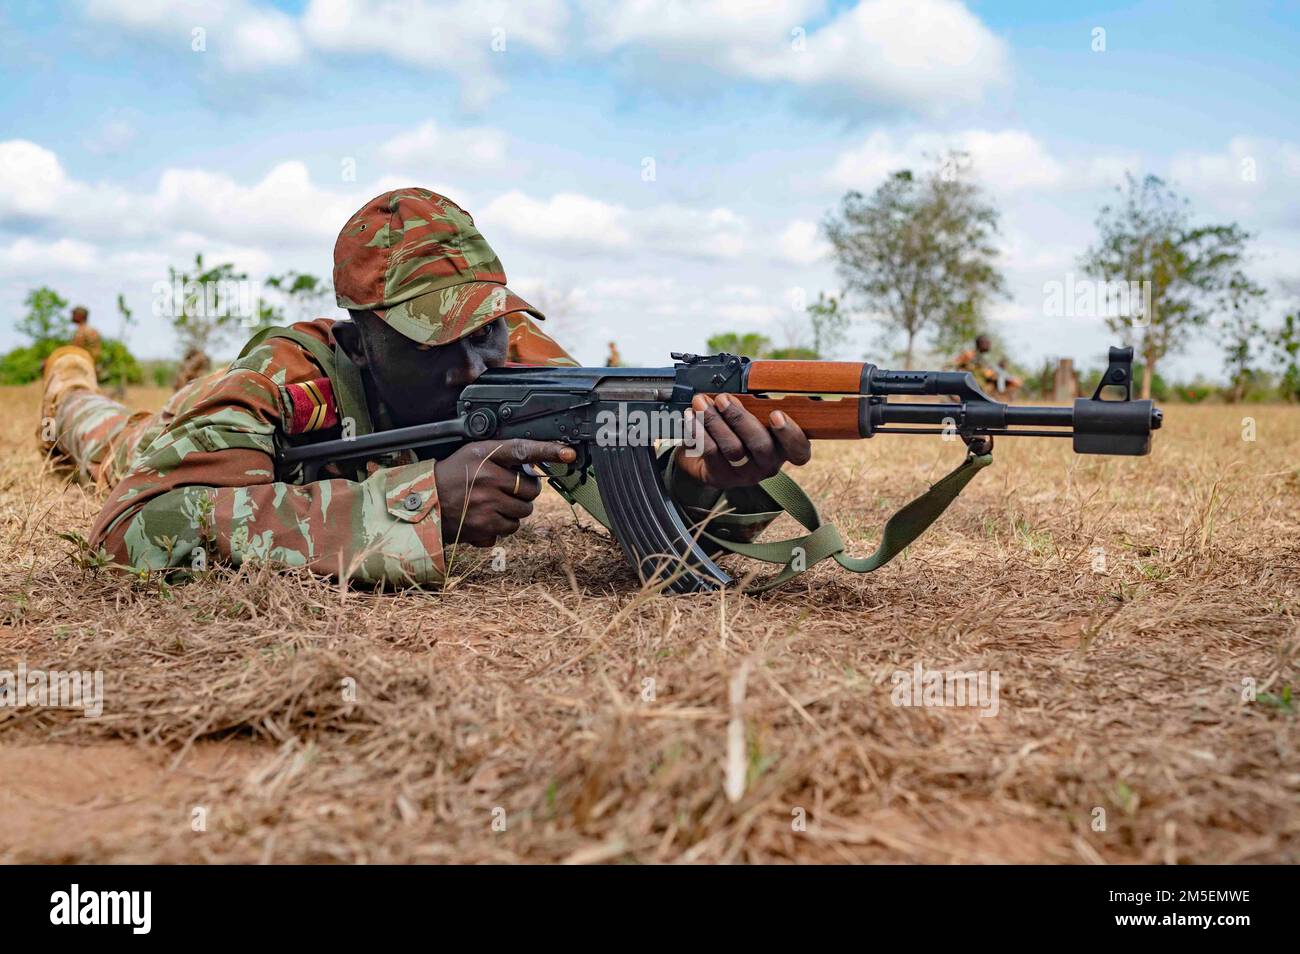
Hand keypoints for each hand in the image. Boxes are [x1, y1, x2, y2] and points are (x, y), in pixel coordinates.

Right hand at [435, 439, 575, 545]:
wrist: (424, 504)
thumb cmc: (451, 476)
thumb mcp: (473, 455)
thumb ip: (502, 456)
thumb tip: (535, 465)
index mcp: (484, 455)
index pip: (523, 450)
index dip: (548, 450)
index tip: (568, 453)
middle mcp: (487, 478)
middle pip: (530, 489)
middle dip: (524, 491)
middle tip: (506, 489)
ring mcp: (486, 503)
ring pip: (524, 511)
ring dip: (514, 509)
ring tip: (493, 503)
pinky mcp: (484, 525)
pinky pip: (511, 527)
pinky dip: (504, 524)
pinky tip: (488, 516)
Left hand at [672, 393, 811, 489]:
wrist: (703, 458)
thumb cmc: (734, 430)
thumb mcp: (750, 416)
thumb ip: (753, 406)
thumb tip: (740, 386)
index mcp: (782, 448)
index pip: (799, 450)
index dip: (790, 434)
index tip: (776, 414)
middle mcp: (767, 464)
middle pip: (761, 445)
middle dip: (740, 418)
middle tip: (723, 399)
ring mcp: (744, 473)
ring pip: (733, 449)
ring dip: (715, 421)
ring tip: (702, 403)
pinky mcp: (721, 477)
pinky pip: (710, 453)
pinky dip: (699, 431)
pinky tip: (691, 417)